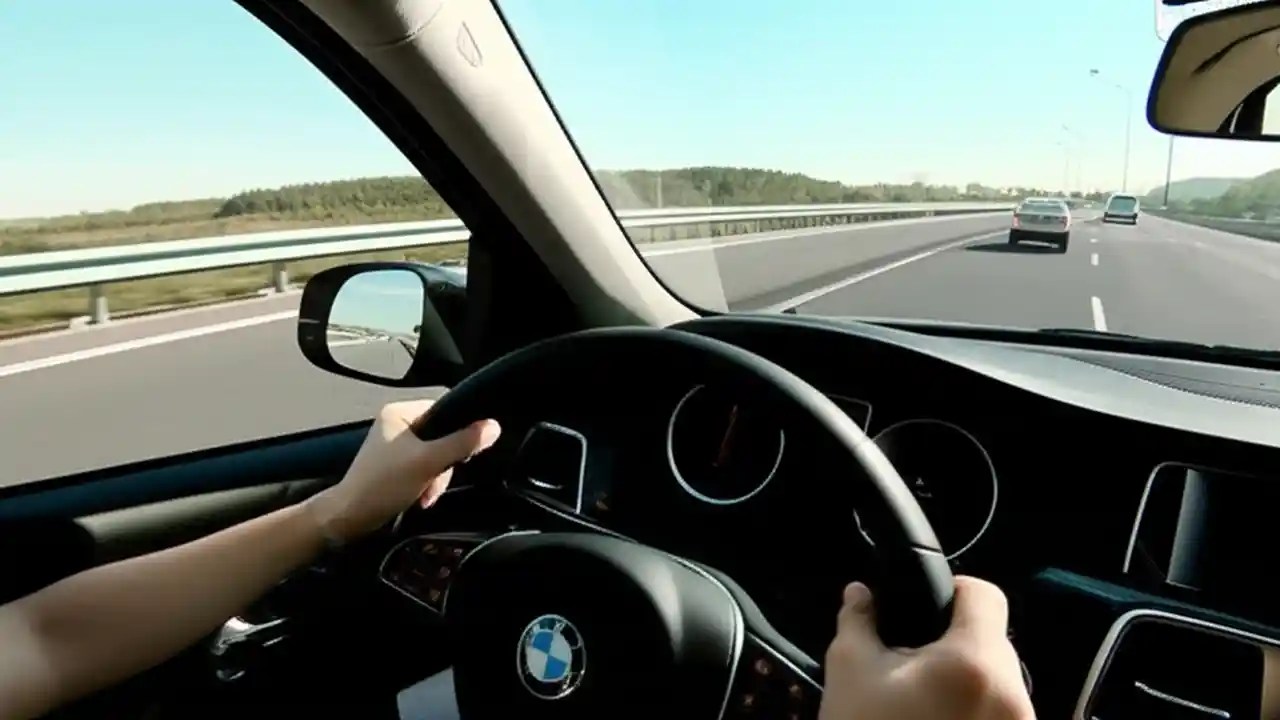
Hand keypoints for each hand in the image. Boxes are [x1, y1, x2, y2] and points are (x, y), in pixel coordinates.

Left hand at [304, 398, 500, 543]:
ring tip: (425, 495)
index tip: (460, 456)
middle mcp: (396, 423)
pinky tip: (421, 498)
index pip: (444, 410)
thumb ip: (462, 443)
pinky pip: (424, 467)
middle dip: (444, 465)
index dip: (458, 432)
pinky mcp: (394, 465)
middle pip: (442, 436)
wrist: (349, 518)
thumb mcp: (428, 462)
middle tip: (435, 483)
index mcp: (399, 411)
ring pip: (435, 455)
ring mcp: (395, 445)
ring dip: (436, 478)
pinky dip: (426, 483)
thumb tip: (494, 426)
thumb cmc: (384, 484)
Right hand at [819, 576, 1033, 719]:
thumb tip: (860, 594)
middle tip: (910, 666)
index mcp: (975, 663)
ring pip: (999, 684)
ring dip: (966, 684)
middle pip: (993, 642)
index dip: (953, 591)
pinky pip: (1000, 717)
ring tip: (921, 706)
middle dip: (954, 645)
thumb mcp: (850, 672)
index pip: (986, 595)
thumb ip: (859, 621)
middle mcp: (1014, 696)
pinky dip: (973, 715)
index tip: (924, 610)